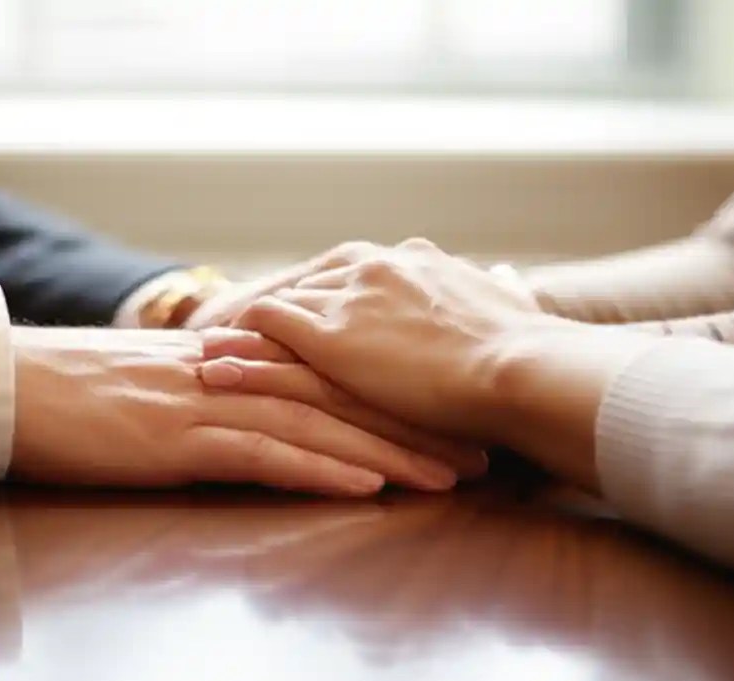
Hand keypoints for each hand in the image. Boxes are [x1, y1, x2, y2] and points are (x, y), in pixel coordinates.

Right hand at [9, 326, 485, 495]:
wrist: (14, 385)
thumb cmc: (85, 389)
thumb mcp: (166, 379)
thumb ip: (223, 383)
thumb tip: (270, 405)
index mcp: (235, 357)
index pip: (330, 373)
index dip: (394, 395)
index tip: (448, 415)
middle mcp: (234, 372)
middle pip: (341, 397)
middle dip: (413, 425)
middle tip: (476, 450)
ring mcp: (210, 403)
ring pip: (318, 425)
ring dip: (387, 452)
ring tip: (447, 475)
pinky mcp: (181, 440)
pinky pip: (262, 455)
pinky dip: (318, 471)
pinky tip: (366, 486)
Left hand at [204, 239, 558, 440]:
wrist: (522, 368)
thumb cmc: (527, 352)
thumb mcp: (510, 307)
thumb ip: (494, 291)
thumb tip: (505, 281)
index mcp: (414, 259)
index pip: (347, 269)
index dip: (316, 295)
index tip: (295, 313)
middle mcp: (375, 264)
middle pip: (304, 278)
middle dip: (270, 303)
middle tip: (233, 326)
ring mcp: (348, 296)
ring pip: (277, 299)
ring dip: (241, 323)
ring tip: (206, 344)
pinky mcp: (329, 334)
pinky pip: (265, 326)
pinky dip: (237, 340)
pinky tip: (213, 359)